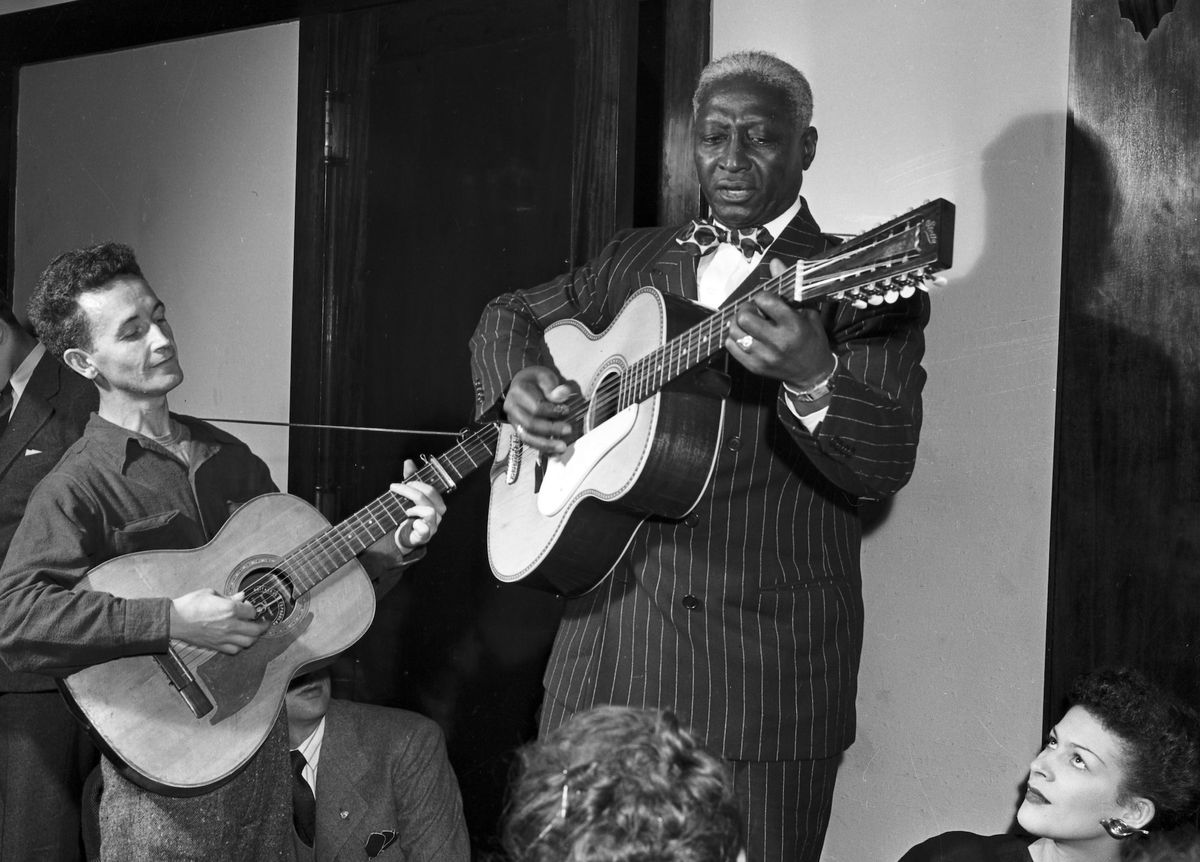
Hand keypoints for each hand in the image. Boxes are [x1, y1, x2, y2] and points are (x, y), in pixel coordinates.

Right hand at [169, 588, 268, 653]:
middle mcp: (230, 625)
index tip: (251, 607)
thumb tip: (241, 596)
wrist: (174, 620)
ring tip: (253, 632)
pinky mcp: (216, 646)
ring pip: (248, 642)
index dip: (253, 609)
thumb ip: (229, 596)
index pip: (252, 612)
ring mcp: (223, 637)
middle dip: (262, 626)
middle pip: (255, 630)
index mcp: (230, 609)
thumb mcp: (211, 593)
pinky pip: (234, 650)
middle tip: (264, 623)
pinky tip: (239, 640)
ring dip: (253, 637)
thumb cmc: (190, 605)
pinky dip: (240, 646)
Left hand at [390, 459, 446, 552]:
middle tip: (396, 489)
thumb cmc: (410, 514)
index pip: (432, 489)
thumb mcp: (409, 495)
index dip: (418, 483)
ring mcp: (432, 526)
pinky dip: (418, 525)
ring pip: (429, 511)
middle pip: (428, 496)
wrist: (405, 536)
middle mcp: (438, 514)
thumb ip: (411, 479)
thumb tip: (408, 462)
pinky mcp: (424, 537)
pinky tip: (412, 522)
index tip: (404, 482)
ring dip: (414, 508)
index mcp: (437, 503)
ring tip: (405, 510)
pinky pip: (425, 530)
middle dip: (410, 491)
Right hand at [502, 365, 578, 453]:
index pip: (536, 407)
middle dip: (551, 429)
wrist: (523, 385)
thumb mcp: (545, 376)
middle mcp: (511, 408)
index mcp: (518, 392)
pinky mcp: (518, 430)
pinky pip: (529, 443)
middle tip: (568, 430)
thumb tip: (562, 394)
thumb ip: (553, 386)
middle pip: (530, 424)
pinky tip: (555, 455)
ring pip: (527, 437)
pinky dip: (543, 450)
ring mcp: (513, 421)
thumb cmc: (536, 381)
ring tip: (562, 447)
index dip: (552, 411)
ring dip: (546, 444)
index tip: (567, 410)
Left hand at [725, 258, 835, 386]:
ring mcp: (765, 356)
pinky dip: (734, 338)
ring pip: (735, 332)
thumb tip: (774, 262)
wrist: (813, 373)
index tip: (765, 300)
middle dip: (746, 309)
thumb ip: (788, 288)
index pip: (765, 301)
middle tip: (753, 310)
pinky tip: (744, 335)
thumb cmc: (811, 339)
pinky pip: (732, 347)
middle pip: (745, 317)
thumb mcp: (807, 312)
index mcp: (794, 325)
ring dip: (738, 323)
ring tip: (748, 323)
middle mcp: (778, 342)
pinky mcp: (755, 367)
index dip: (761, 296)